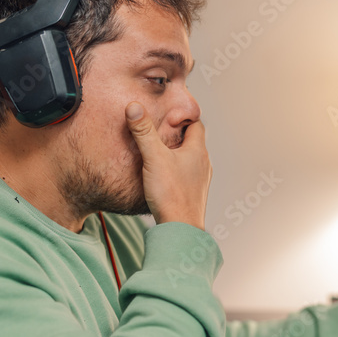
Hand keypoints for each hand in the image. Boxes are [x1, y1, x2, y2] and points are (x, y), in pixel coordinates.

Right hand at [125, 101, 210, 229]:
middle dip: (177, 134)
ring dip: (177, 153)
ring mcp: (201, 180)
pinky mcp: (194, 193)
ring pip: (190, 159)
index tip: (167, 116)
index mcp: (197, 150)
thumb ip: (143, 132)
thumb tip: (134, 107)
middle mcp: (203, 164)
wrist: (181, 229)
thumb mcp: (153, 158)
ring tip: (159, 153)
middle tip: (159, 132)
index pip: (196, 124)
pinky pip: (187, 174)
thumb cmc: (171, 194)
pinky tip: (163, 176)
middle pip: (193, 141)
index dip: (183, 117)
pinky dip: (177, 170)